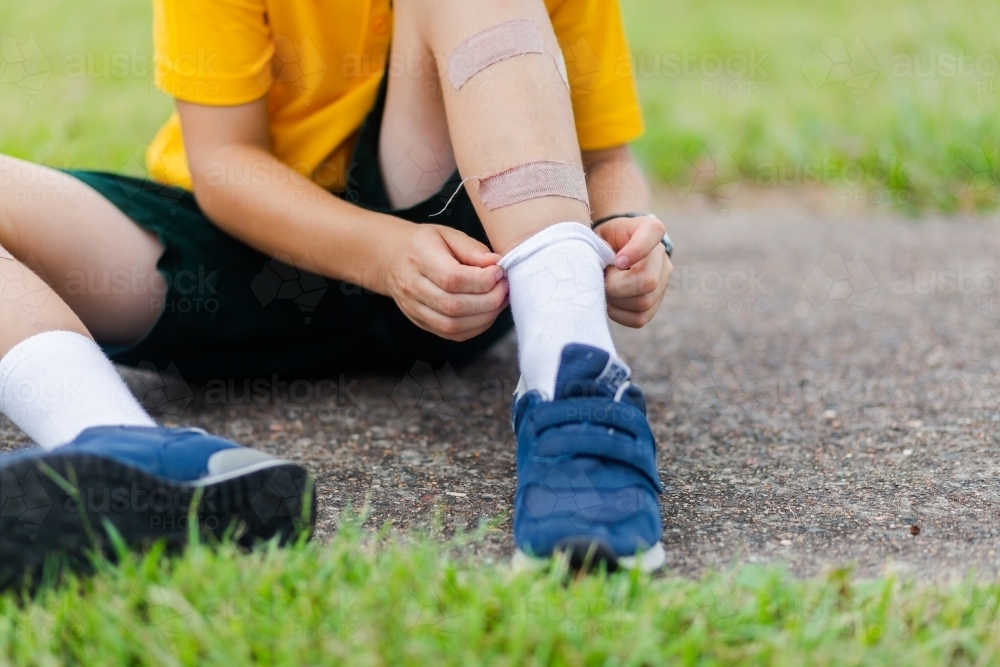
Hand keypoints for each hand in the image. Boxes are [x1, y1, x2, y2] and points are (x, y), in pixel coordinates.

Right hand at [384, 224, 508, 340]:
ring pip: (453, 325)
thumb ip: (472, 248)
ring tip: (500, 300)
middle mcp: (412, 286)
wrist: (392, 259)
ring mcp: (414, 308)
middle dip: (489, 300)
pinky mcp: (422, 322)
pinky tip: (487, 313)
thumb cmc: (424, 243)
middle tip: (505, 287)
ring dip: (485, 317)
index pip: (452, 278)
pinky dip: (476, 327)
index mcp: (419, 258)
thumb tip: (496, 263)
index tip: (499, 271)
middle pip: (454, 306)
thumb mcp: (447, 234)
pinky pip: (452, 334)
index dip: (482, 279)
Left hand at [594, 215, 672, 327]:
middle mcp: (662, 257)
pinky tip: (610, 300)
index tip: (616, 260)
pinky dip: (618, 313)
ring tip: (605, 288)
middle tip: (603, 279)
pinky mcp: (654, 306)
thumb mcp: (598, 235)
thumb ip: (599, 245)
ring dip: (616, 300)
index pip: (654, 232)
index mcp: (649, 229)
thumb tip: (607, 267)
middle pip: (648, 281)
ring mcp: (662, 283)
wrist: (609, 254)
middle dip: (617, 285)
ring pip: (643, 303)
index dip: (635, 250)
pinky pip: (639, 318)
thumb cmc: (601, 242)